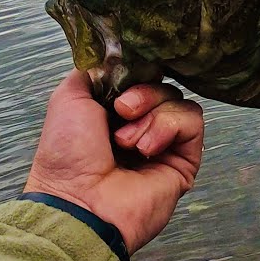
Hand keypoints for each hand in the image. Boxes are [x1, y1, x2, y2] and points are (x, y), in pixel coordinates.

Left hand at [24, 69, 203, 253]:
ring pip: (178, 101)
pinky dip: (169, 126)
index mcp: (113, 113)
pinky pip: (192, 120)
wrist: (79, 202)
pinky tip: (146, 149)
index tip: (121, 80)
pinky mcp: (185, 159)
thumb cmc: (67, 157)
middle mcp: (141, 126)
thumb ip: (94, 72)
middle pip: (162, 85)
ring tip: (127, 141)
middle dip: (142, 93)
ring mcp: (164, 144)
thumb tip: (119, 59)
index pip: (141, 76)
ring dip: (152, 114)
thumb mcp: (69, 98)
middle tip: (122, 111)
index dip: (136, 72)